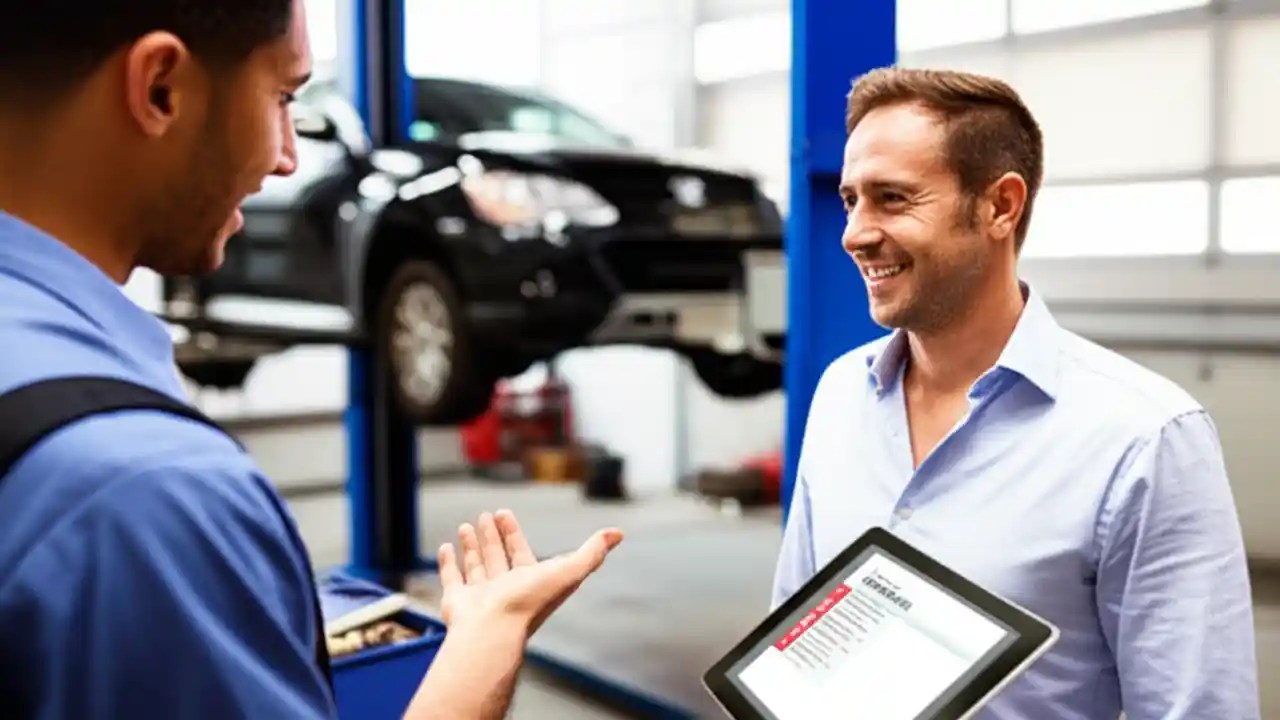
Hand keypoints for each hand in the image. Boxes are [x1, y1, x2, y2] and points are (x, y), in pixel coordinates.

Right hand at [437, 509, 622, 637]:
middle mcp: (504, 589)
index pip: (521, 552)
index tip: (504, 512)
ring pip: (475, 566)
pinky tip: (447, 548)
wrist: (493, 631)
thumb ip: (592, 553)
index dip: (513, 532)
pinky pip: (450, 579)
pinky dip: (448, 563)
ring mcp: (479, 596)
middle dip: (493, 536)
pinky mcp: (457, 602)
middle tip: (486, 516)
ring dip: (472, 546)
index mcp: (528, 582)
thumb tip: (618, 533)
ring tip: (466, 526)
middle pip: (498, 557)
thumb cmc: (529, 604)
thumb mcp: (568, 572)